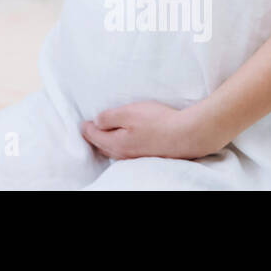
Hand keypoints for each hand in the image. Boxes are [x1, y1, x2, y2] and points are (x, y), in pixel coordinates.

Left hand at [80, 101, 228, 159]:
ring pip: (114, 151)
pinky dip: (119, 144)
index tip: (82, 120)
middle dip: (93, 137)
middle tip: (89, 127)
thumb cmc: (158, 121)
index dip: (85, 127)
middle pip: (101, 146)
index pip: (92, 136)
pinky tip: (124, 138)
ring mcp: (136, 157)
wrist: (187, 134)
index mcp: (115, 144)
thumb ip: (108, 118)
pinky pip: (126, 152)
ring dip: (106, 141)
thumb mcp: (128, 113)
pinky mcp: (147, 156)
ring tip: (104, 132)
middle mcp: (123, 155)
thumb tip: (95, 122)